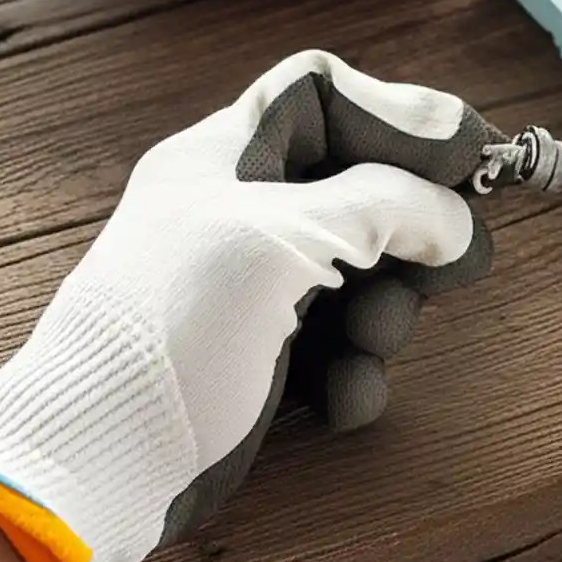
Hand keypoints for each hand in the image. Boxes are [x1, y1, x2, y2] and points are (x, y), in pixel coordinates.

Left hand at [0, 51, 502, 561]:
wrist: (95, 462)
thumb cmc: (168, 332)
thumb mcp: (276, 239)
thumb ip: (379, 203)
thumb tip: (454, 212)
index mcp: (229, 158)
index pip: (326, 98)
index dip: (399, 119)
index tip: (466, 163)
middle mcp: (243, 213)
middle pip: (362, 191)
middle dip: (406, 239)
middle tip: (438, 275)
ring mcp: (255, 287)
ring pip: (363, 274)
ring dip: (385, 314)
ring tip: (366, 348)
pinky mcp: (265, 356)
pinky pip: (341, 345)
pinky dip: (355, 372)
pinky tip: (341, 397)